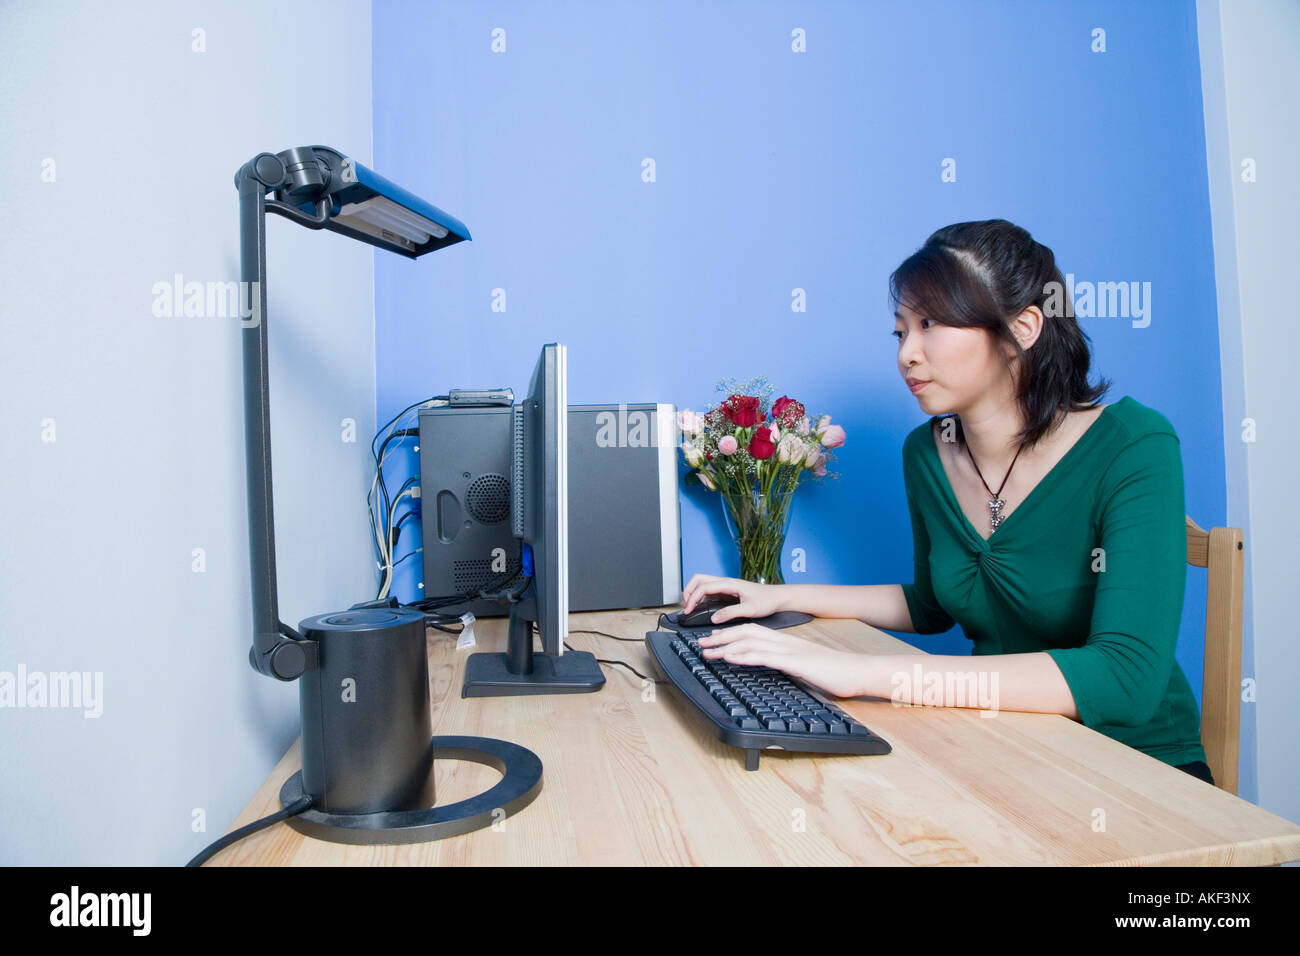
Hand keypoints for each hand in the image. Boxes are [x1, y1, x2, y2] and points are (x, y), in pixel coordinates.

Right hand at [681, 574, 782, 622]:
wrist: (778, 597)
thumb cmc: (767, 600)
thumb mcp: (750, 609)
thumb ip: (731, 613)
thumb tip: (714, 618)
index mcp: (730, 584)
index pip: (704, 587)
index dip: (693, 598)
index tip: (689, 610)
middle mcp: (726, 582)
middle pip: (699, 579)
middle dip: (688, 591)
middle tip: (686, 606)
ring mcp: (726, 586)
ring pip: (702, 583)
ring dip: (693, 592)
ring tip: (690, 607)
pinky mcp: (727, 591)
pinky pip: (709, 590)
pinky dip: (700, 596)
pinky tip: (701, 607)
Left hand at [697, 624, 866, 698]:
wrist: (856, 671)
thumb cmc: (834, 671)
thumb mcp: (804, 665)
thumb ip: (787, 664)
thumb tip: (773, 668)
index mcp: (786, 642)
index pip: (752, 632)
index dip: (730, 634)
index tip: (713, 639)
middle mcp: (784, 641)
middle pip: (745, 632)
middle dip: (720, 637)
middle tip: (700, 643)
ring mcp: (788, 650)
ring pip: (749, 642)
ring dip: (724, 646)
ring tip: (706, 652)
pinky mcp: (794, 662)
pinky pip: (763, 656)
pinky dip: (742, 655)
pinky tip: (728, 658)